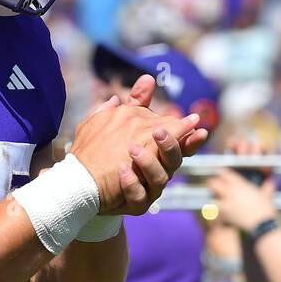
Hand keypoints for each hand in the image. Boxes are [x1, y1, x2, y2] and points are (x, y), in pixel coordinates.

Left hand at [70, 91, 201, 214]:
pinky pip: (139, 198)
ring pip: (159, 179)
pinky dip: (132, 184)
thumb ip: (137, 103)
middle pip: (173, 160)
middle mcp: (158, 170)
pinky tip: (122, 171)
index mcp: (158, 152)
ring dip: (149, 162)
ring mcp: (148, 189)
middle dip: (170, 145)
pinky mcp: (134, 204)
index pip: (180, 142)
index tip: (196, 121)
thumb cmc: (108, 149)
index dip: (190, 134)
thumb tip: (148, 77)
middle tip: (158, 131)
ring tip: (133, 149)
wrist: (84, 181)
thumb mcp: (121, 122)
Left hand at [204, 136, 277, 232]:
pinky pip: (214, 210)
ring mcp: (226, 202)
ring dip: (212, 197)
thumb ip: (267, 188)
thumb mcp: (267, 196)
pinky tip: (217, 214)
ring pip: (211, 196)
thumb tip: (271, 183)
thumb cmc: (266, 209)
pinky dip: (214, 212)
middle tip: (215, 188)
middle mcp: (231, 191)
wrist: (263, 224)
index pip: (224, 173)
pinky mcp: (225, 213)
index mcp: (240, 184)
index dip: (221, 174)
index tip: (220, 176)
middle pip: (213, 183)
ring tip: (215, 201)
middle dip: (212, 185)